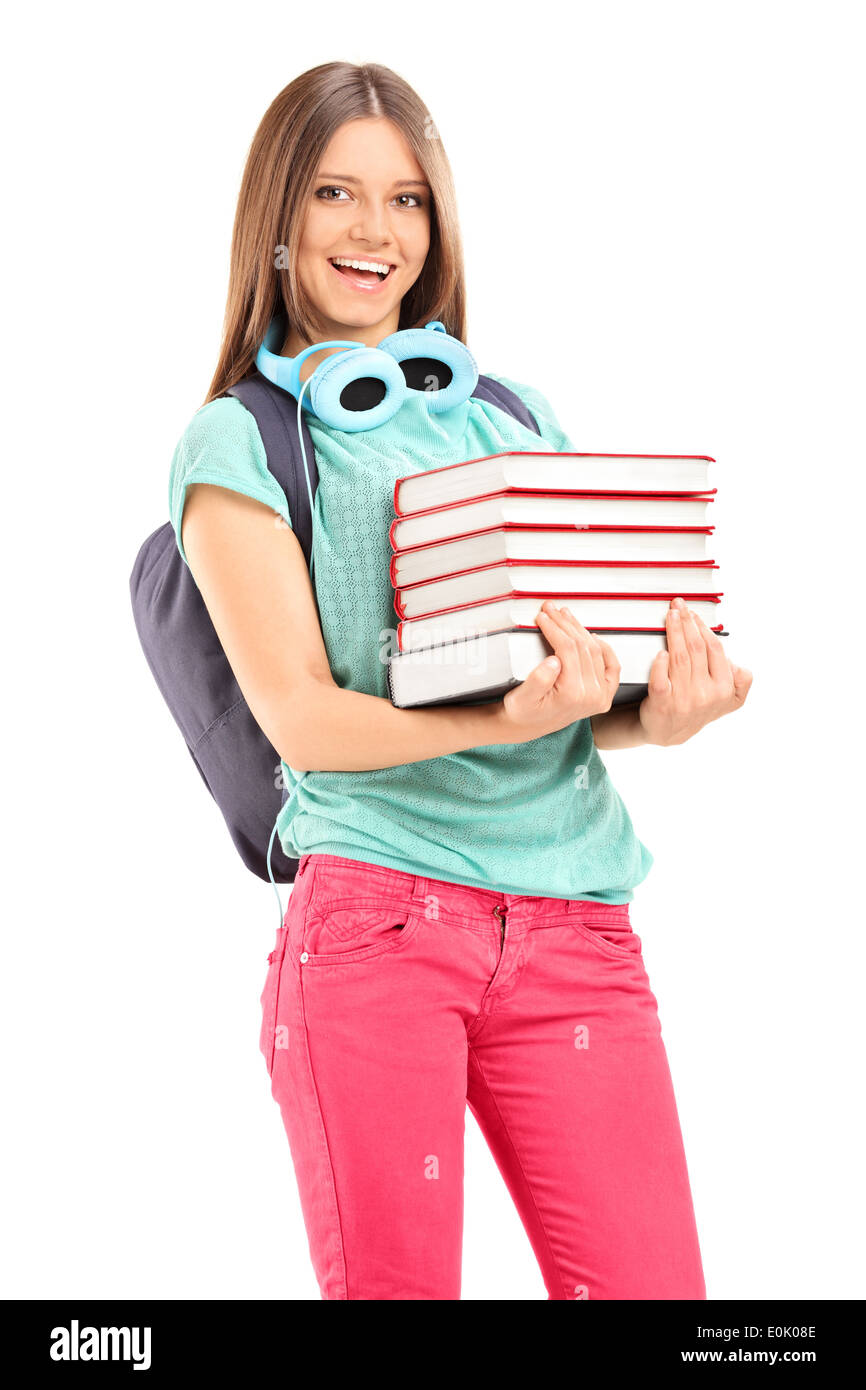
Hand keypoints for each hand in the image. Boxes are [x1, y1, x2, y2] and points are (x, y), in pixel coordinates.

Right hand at [496, 601, 620, 743]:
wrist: (528, 726)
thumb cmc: (522, 711)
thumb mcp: (522, 698)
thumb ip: (538, 680)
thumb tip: (554, 660)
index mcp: (573, 695)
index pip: (568, 649)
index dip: (554, 628)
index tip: (543, 616)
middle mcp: (592, 696)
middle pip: (583, 647)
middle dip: (565, 624)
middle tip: (552, 609)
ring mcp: (601, 696)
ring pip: (595, 651)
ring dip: (580, 630)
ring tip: (565, 616)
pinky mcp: (603, 694)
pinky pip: (612, 666)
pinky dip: (604, 648)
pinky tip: (592, 635)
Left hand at [638, 597, 752, 745]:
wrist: (668, 732)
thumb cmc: (695, 709)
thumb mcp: (728, 701)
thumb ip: (740, 682)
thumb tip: (737, 663)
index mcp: (724, 690)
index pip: (715, 650)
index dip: (704, 628)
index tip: (694, 614)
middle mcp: (706, 695)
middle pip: (696, 649)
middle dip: (687, 622)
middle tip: (679, 606)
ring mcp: (684, 700)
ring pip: (679, 658)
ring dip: (674, 632)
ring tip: (670, 616)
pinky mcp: (662, 704)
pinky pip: (661, 679)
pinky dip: (660, 664)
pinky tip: (660, 652)